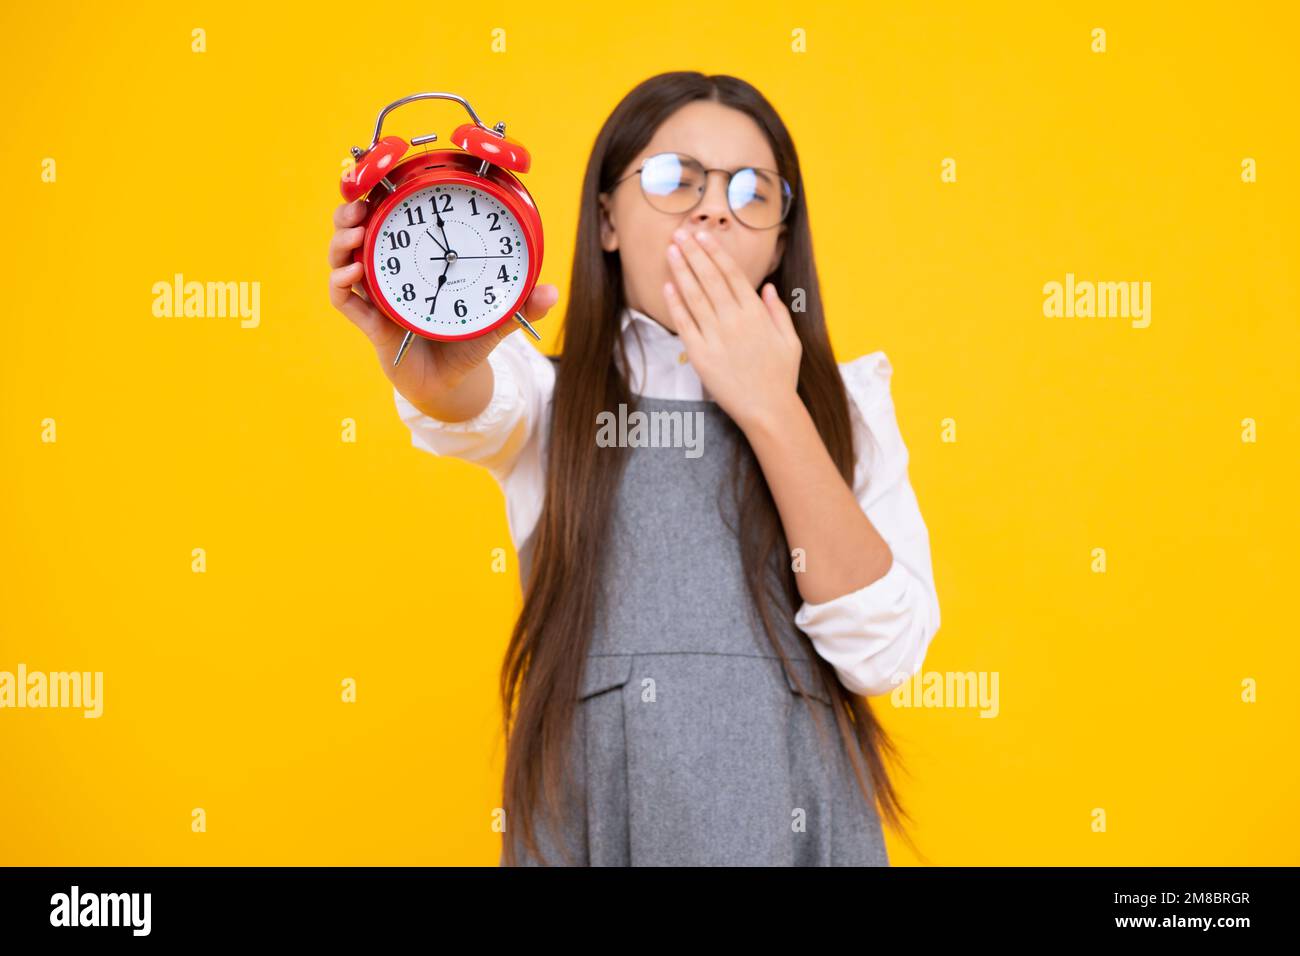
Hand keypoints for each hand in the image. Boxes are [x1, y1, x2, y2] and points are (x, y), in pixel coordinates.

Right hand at [328, 197, 557, 407]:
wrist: (450, 384)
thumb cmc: (465, 341)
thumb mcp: (494, 316)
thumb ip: (519, 303)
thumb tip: (552, 291)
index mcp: (416, 261)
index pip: (391, 220)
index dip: (381, 198)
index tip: (384, 177)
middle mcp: (391, 274)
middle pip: (357, 231)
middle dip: (351, 210)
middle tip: (360, 199)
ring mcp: (377, 297)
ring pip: (343, 259)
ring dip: (342, 240)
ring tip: (353, 228)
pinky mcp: (371, 323)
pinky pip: (344, 300)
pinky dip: (341, 283)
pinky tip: (351, 273)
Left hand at [662, 227, 801, 430]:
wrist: (768, 411)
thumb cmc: (781, 377)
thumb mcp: (790, 341)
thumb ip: (778, 312)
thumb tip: (767, 287)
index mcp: (757, 314)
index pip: (732, 274)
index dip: (715, 252)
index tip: (703, 235)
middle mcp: (735, 321)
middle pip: (710, 279)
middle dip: (694, 253)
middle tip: (680, 234)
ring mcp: (716, 337)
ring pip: (695, 296)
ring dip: (681, 270)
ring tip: (671, 250)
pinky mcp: (701, 355)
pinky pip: (685, 324)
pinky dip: (676, 304)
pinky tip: (668, 286)